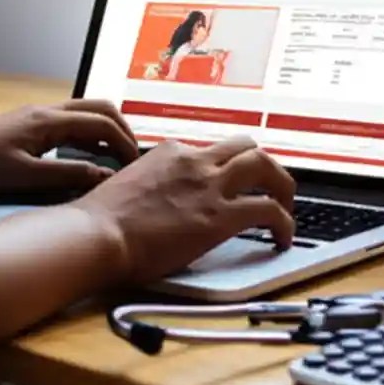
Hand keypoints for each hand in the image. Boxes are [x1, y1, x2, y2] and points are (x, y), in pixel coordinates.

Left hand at [0, 100, 139, 196]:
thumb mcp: (27, 177)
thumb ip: (69, 176)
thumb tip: (106, 176)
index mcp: (49, 120)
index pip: (103, 122)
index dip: (126, 143)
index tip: (137, 167)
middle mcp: (45, 111)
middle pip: (99, 108)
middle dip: (122, 130)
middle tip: (134, 158)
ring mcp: (35, 117)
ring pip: (83, 115)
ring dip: (104, 132)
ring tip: (115, 161)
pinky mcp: (26, 127)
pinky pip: (67, 124)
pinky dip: (86, 137)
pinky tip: (83, 160)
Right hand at [70, 137, 295, 283]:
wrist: (97, 235)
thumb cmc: (101, 221)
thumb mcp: (129, 185)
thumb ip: (154, 184)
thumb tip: (164, 199)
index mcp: (170, 151)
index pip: (212, 150)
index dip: (226, 168)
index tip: (230, 184)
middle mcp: (194, 160)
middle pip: (246, 146)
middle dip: (264, 166)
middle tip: (271, 185)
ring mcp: (209, 185)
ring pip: (265, 166)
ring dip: (283, 185)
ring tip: (286, 206)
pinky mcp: (221, 216)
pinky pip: (269, 210)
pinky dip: (284, 223)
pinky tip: (283, 237)